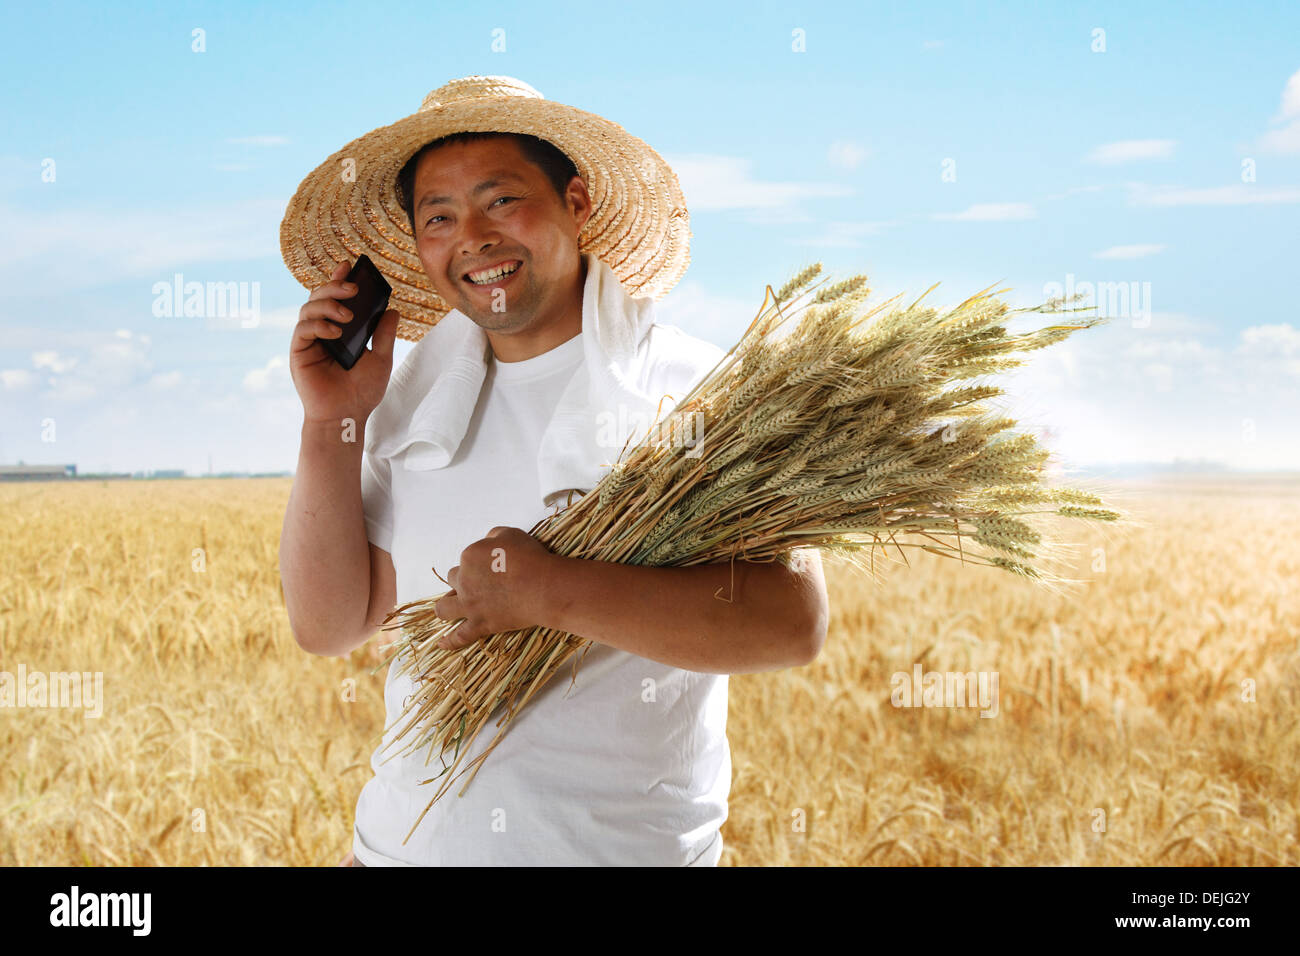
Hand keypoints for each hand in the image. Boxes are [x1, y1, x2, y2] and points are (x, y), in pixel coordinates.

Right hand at [289, 259, 400, 424]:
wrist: (347, 416)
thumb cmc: (362, 391)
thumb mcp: (381, 359)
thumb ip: (383, 335)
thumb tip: (392, 310)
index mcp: (339, 329)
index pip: (335, 297)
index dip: (339, 279)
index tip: (348, 266)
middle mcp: (322, 331)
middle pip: (319, 296)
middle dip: (334, 286)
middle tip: (353, 288)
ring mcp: (309, 340)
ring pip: (309, 307)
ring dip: (328, 304)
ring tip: (347, 315)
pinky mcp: (299, 352)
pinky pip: (303, 329)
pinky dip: (319, 325)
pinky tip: (335, 333)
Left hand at [435, 528, 557, 649]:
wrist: (542, 587)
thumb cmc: (530, 558)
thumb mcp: (510, 534)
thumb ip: (493, 536)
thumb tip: (488, 542)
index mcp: (469, 556)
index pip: (466, 559)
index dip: (479, 562)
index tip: (495, 566)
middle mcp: (464, 581)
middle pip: (453, 580)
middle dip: (462, 581)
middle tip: (479, 584)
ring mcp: (470, 605)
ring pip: (444, 608)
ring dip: (445, 607)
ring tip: (449, 608)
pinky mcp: (480, 624)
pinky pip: (459, 636)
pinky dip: (450, 641)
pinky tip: (443, 644)